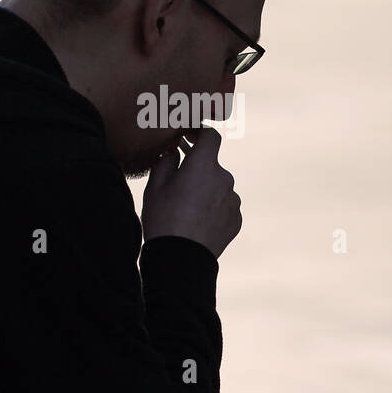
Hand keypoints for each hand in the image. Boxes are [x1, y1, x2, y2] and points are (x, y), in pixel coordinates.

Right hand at [141, 126, 241, 259]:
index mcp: (204, 165)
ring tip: (185, 211)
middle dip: (197, 170)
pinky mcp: (236, 219)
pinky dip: (213, 209)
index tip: (189, 137)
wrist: (181, 259)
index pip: (210, 136)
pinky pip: (224, 207)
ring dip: (206, 191)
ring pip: (218, 187)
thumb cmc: (164, 219)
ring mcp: (233, 200)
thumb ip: (166, 161)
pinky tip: (197, 223)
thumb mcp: (155, 186)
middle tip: (177, 186)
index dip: (200, 133)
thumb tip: (174, 152)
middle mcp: (224, 179)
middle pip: (211, 166)